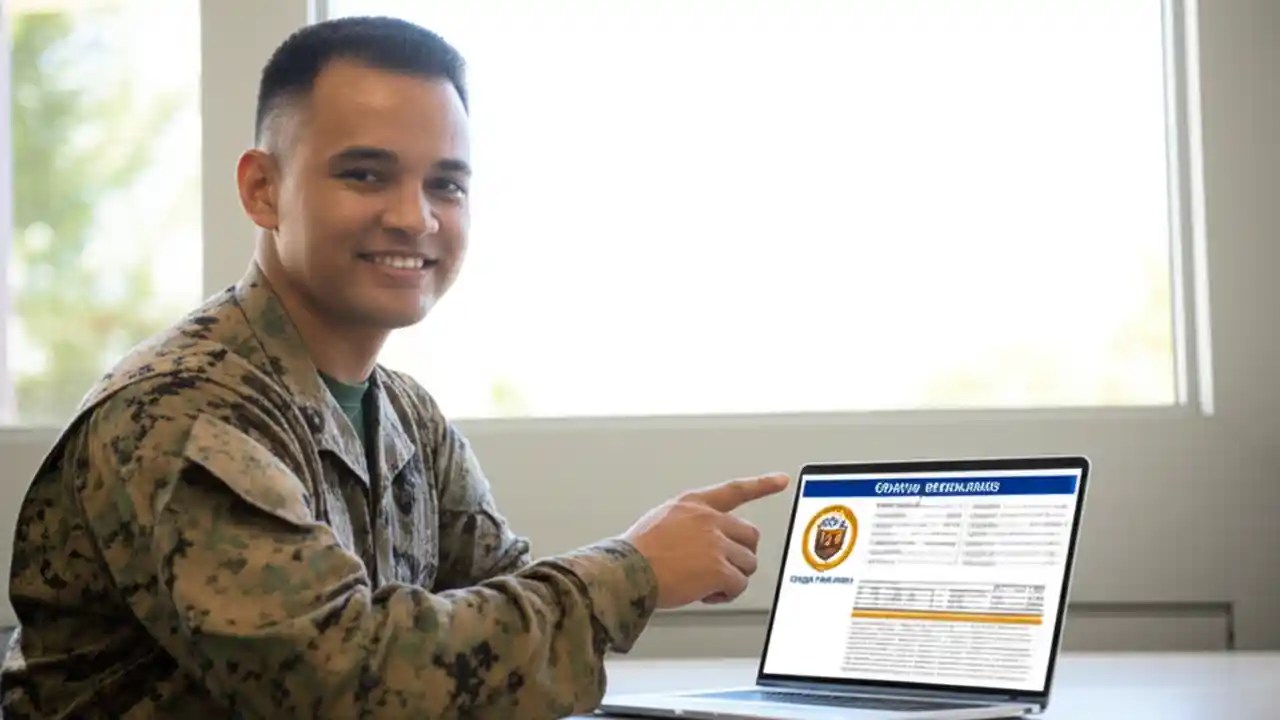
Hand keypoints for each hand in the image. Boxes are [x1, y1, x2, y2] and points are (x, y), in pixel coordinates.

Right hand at [622, 473, 789, 608]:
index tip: (780, 480)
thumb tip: (705, 546)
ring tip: (708, 584)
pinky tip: (706, 594)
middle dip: (741, 554)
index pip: (735, 490)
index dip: (761, 484)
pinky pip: (739, 584)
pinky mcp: (719, 569)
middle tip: (724, 568)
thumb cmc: (637, 552)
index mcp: (694, 504)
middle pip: (750, 535)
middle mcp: (709, 519)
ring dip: (732, 577)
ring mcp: (716, 543)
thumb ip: (689, 525)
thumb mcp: (662, 521)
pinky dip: (726, 594)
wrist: (627, 571)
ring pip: (747, 563)